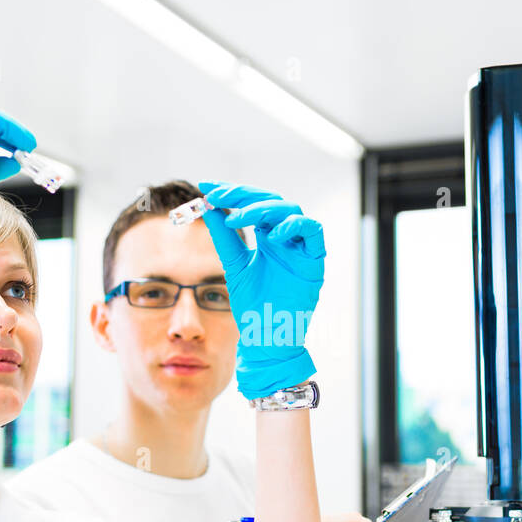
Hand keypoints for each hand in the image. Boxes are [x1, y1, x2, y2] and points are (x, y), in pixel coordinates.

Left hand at [199, 182, 324, 398]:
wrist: (267, 335)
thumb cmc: (253, 304)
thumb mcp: (234, 264)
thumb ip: (224, 238)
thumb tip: (208, 208)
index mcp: (267, 237)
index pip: (252, 203)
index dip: (231, 192)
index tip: (207, 186)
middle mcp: (285, 238)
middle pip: (270, 200)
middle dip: (243, 195)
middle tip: (219, 196)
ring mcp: (300, 247)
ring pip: (291, 210)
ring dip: (264, 209)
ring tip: (239, 217)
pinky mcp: (314, 260)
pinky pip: (313, 231)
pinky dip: (295, 226)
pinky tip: (274, 233)